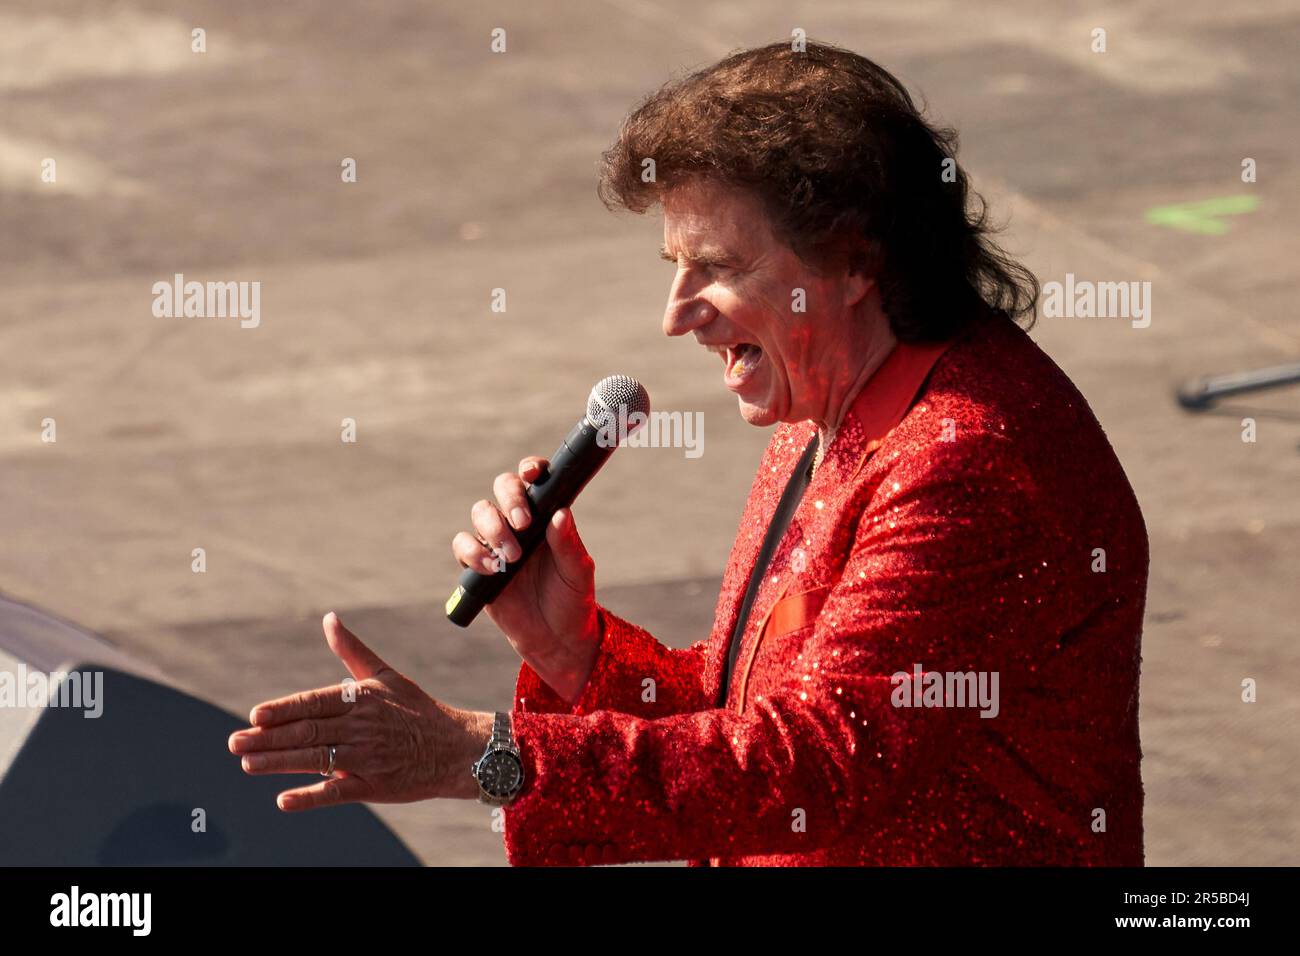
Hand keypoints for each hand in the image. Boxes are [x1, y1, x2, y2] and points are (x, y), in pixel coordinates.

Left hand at [228, 612, 492, 809]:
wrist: (456, 748)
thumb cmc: (417, 710)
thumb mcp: (386, 675)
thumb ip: (351, 650)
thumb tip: (328, 618)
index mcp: (362, 698)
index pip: (315, 703)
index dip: (284, 710)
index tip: (256, 716)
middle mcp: (362, 727)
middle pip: (309, 732)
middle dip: (269, 738)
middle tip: (234, 742)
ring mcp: (367, 758)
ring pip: (317, 760)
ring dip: (279, 763)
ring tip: (248, 764)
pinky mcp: (374, 786)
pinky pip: (337, 792)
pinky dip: (311, 796)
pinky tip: (284, 799)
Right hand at [451, 456, 600, 703]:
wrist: (556, 640)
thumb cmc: (573, 600)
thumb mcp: (578, 572)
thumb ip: (569, 543)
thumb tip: (561, 513)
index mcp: (547, 515)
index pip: (535, 480)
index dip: (530, 468)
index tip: (532, 472)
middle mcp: (520, 523)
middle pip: (502, 487)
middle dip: (510, 498)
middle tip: (523, 523)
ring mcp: (497, 542)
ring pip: (481, 513)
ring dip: (493, 529)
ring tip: (513, 557)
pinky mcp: (478, 566)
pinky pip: (463, 546)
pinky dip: (473, 552)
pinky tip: (491, 569)